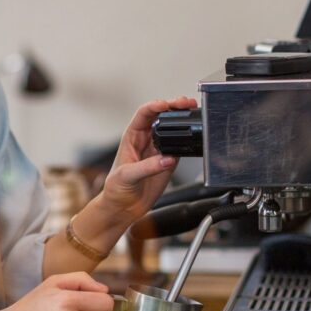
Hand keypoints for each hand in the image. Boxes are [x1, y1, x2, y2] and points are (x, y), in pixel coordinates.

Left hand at [101, 96, 197, 222]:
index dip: (155, 106)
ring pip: (173, 128)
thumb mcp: (127, 176)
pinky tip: (193, 136)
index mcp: (131, 137)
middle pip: (161, 116)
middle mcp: (146, 140)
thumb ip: (146, 167)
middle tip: (186, 103)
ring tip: (193, 112)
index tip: (165, 104)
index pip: (143, 114)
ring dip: (183, 118)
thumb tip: (166, 159)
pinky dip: (188, 139)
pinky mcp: (169, 161)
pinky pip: (180, 146)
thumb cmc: (116, 188)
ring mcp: (158, 149)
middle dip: (174, 106)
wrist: (124, 207)